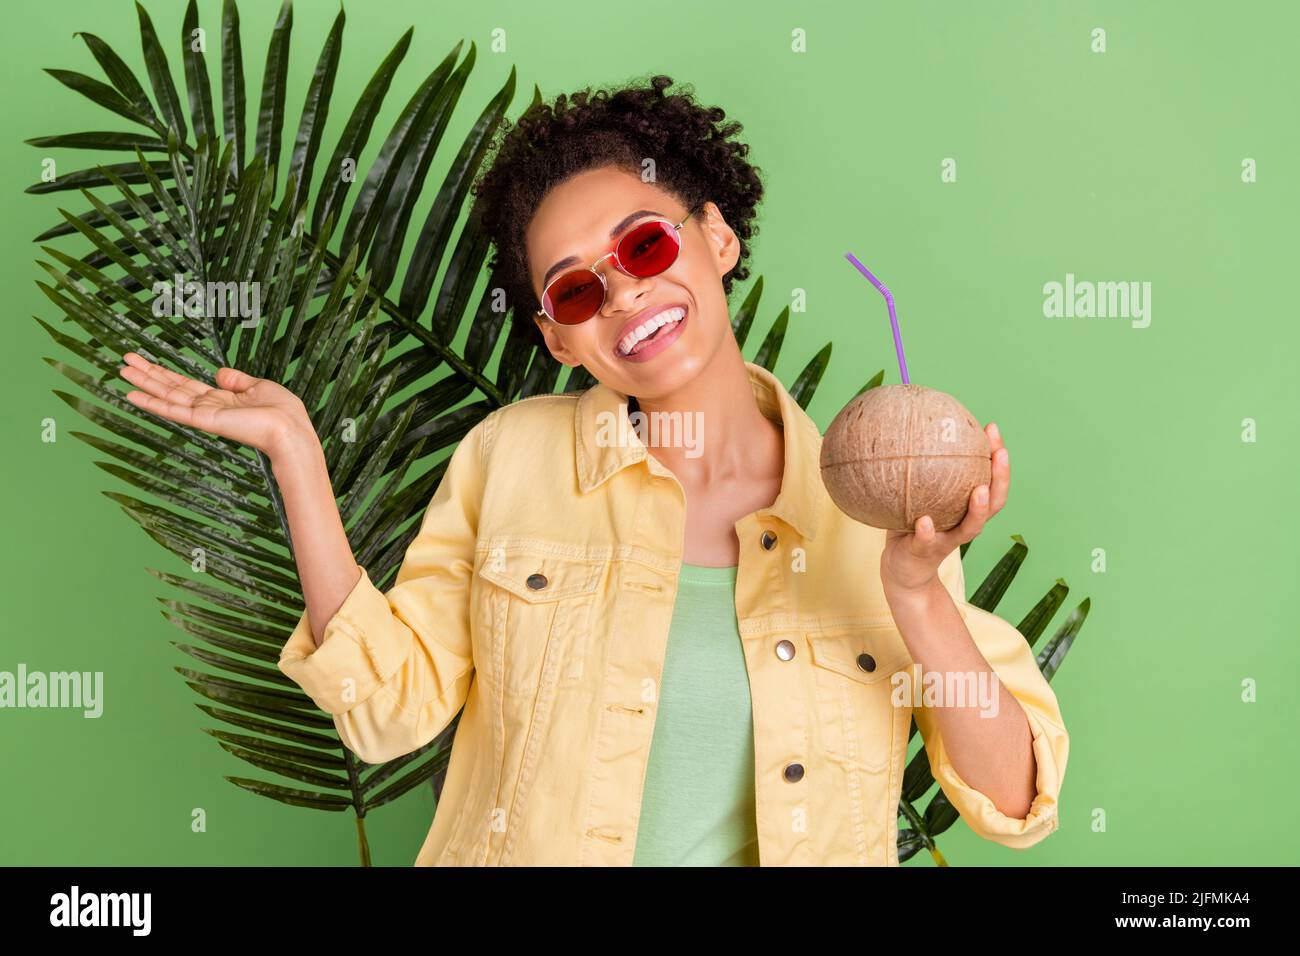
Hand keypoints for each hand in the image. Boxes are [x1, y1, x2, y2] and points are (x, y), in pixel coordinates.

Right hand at [118, 351, 313, 461]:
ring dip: (144, 384)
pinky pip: (172, 410)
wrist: (290, 429)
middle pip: (171, 388)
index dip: (166, 373)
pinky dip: (151, 403)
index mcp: (222, 400)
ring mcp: (204, 415)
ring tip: (121, 371)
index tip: (147, 362)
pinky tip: (132, 395)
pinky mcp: (203, 420)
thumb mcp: (259, 386)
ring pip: (166, 397)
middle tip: (124, 361)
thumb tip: (219, 372)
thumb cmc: (283, 412)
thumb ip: (237, 380)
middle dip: (148, 374)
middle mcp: (208, 408)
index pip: (186, 385)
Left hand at [880, 421, 1009, 593]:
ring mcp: (947, 541)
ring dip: (978, 509)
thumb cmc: (911, 526)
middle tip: (1001, 453)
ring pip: (970, 527)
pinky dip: (928, 531)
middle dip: (1000, 477)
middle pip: (993, 503)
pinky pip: (927, 542)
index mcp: (966, 510)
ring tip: (980, 489)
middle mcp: (964, 525)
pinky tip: (926, 520)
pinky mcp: (925, 553)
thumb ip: (920, 472)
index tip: (992, 428)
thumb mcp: (918, 496)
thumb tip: (912, 430)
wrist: (902, 570)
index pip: (990, 480)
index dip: (995, 457)